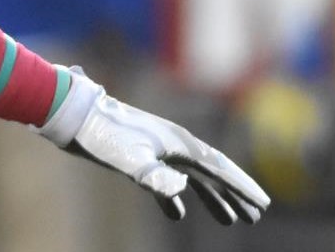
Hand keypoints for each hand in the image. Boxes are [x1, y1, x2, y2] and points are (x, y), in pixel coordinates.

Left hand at [41, 70, 269, 223]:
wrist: (72, 114)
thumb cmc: (101, 135)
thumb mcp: (128, 159)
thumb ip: (154, 177)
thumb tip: (181, 191)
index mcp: (178, 142)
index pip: (219, 167)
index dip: (241, 186)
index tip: (262, 204)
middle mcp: (173, 142)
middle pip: (212, 171)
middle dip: (233, 194)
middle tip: (254, 216)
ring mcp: (157, 148)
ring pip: (193, 176)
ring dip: (211, 197)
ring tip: (229, 220)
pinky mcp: (139, 155)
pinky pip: (166, 180)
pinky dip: (175, 197)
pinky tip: (176, 214)